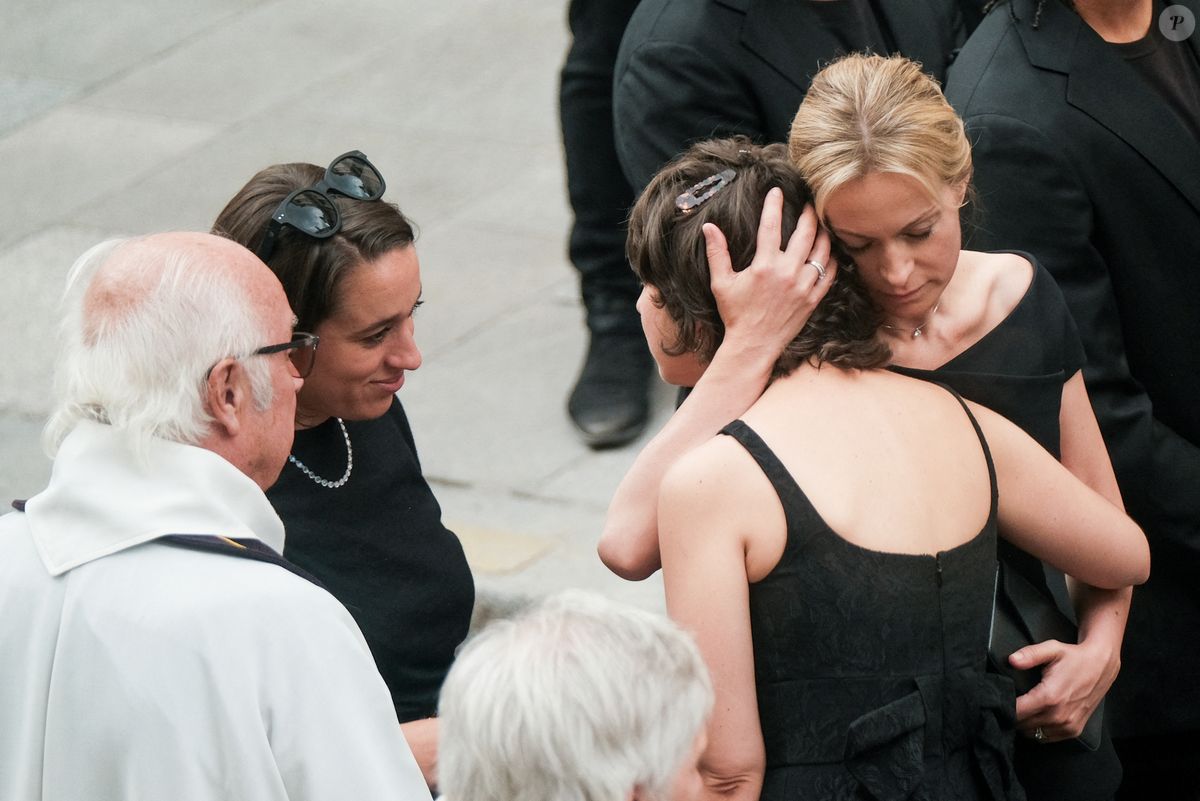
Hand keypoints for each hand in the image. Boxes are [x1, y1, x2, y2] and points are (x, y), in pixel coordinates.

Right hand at [704, 188, 835, 356]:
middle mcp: (787, 273)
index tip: (776, 191)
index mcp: (764, 266)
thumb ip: (717, 253)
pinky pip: (830, 274)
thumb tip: (708, 226)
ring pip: (822, 251)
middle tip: (809, 203)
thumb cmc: (735, 314)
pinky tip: (829, 251)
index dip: (773, 204)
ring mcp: (803, 286)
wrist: (753, 345)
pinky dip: (832, 259)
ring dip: (823, 234)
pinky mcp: (813, 299)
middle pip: (805, 233)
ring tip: (821, 224)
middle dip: (808, 213)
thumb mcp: (721, 283)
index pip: (771, 225)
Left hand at [1011, 636, 1119, 741]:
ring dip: (1025, 724)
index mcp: (1049, 697)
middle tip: (1010, 702)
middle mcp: (1058, 716)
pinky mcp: (1074, 731)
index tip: (1000, 698)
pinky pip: (1047, 738)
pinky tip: (1037, 717)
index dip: (1004, 706)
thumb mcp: (1052, 649)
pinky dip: (1039, 730)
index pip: (1016, 712)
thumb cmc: (1074, 657)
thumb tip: (1012, 660)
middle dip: (1013, 715)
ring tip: (1023, 709)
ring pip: (1033, 734)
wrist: (1101, 666)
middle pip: (1021, 724)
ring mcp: (1067, 726)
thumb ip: (1030, 654)